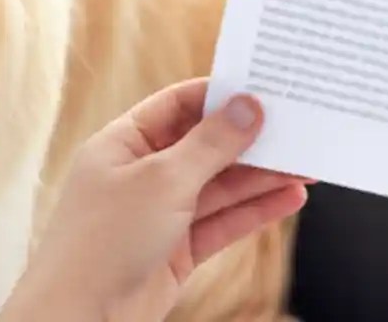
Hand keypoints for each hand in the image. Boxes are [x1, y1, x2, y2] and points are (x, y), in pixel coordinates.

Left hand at [0, 78, 309, 321]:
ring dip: (262, 177)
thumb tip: (247, 106)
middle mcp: (141, 175)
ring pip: (219, 187)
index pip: (178, 105)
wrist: (80, 318)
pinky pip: (222, 223)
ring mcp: (159, 214)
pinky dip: (255, 211)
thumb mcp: (164, 180)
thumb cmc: (104, 241)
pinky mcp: (176, 250)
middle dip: (250, 140)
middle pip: (205, 146)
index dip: (220, 96)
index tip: (264, 89)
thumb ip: (211, 144)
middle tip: (298, 128)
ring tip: (307, 164)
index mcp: (123, 143)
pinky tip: (289, 198)